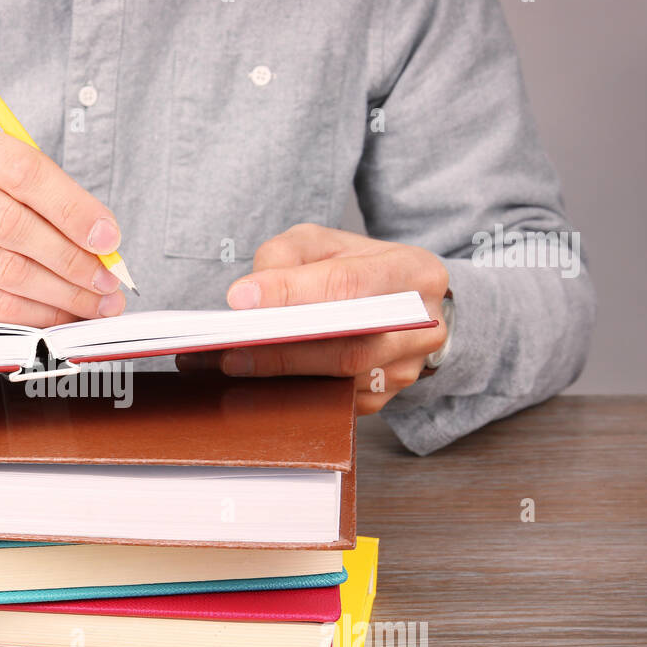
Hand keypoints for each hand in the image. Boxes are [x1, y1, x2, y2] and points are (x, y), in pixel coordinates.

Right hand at [0, 121, 125, 325]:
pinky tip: (58, 316)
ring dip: (60, 292)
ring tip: (92, 303)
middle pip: (14, 223)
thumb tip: (104, 244)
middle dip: (71, 258)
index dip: (72, 206)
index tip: (108, 236)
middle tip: (107, 280)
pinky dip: (33, 313)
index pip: (22, 169)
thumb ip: (46, 202)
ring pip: (5, 268)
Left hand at [176, 224, 449, 413]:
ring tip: (227, 367)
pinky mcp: (384, 397)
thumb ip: (286, 256)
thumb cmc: (355, 267)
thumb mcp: (323, 243)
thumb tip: (249, 298)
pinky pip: (334, 403)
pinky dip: (291, 395)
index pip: (348, 284)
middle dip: (282, 350)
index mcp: (411, 272)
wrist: (401, 304)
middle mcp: (420, 325)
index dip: (292, 292)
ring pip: (340, 380)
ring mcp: (406, 367)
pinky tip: (254, 385)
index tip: (241, 300)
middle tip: (228, 352)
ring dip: (280, 378)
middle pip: (347, 345)